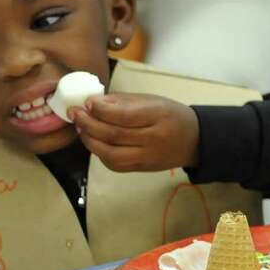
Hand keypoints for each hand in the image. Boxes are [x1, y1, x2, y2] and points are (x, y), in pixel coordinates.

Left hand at [72, 93, 199, 172]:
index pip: (124, 116)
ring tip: (80, 127)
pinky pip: (115, 164)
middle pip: (114, 135)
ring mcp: (148, 157)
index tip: (86, 102)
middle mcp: (154, 139)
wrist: (194, 140)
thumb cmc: (169, 115)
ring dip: (90, 141)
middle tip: (74, 113)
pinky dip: (99, 153)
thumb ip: (122, 101)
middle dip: (89, 124)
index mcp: (158, 116)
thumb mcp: (151, 100)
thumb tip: (92, 102)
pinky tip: (93, 141)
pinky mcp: (142, 169)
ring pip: (111, 154)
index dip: (101, 110)